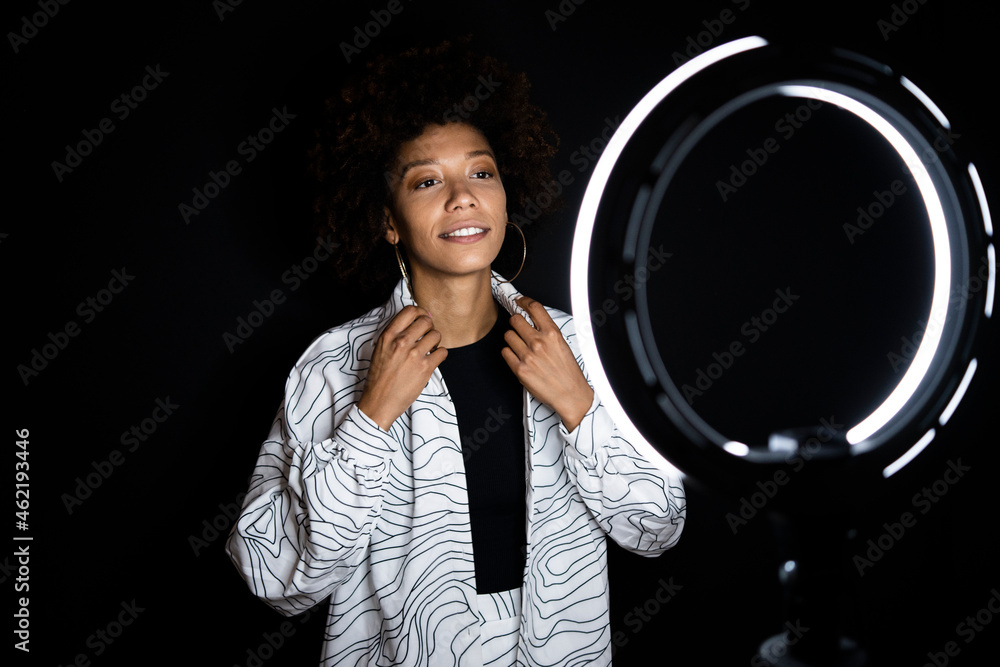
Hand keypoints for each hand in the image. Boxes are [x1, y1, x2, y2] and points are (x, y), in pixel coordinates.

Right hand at [357, 306, 447, 430]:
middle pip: (426, 321)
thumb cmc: (379, 377)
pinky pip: (443, 352)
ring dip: (435, 341)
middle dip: (429, 327)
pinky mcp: (425, 368)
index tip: (423, 318)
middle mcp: (402, 342)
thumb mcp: (380, 349)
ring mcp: (414, 355)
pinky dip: (440, 355)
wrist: (379, 401)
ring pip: (436, 335)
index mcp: (388, 336)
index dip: (420, 312)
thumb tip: (418, 319)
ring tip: (429, 350)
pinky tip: (432, 360)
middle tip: (426, 336)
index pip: (410, 311)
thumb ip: (396, 334)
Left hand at [502, 296, 593, 430]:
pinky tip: (518, 357)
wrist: (571, 395)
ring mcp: (528, 356)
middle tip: (519, 329)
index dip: (523, 302)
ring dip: (512, 339)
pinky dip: (509, 353)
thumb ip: (547, 331)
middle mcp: (539, 342)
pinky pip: (505, 352)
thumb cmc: (568, 372)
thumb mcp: (562, 345)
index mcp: (553, 334)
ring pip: (508, 335)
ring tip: (520, 347)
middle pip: (515, 319)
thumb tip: (532, 320)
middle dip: (516, 323)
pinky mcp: (520, 369)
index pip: (534, 307)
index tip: (519, 302)